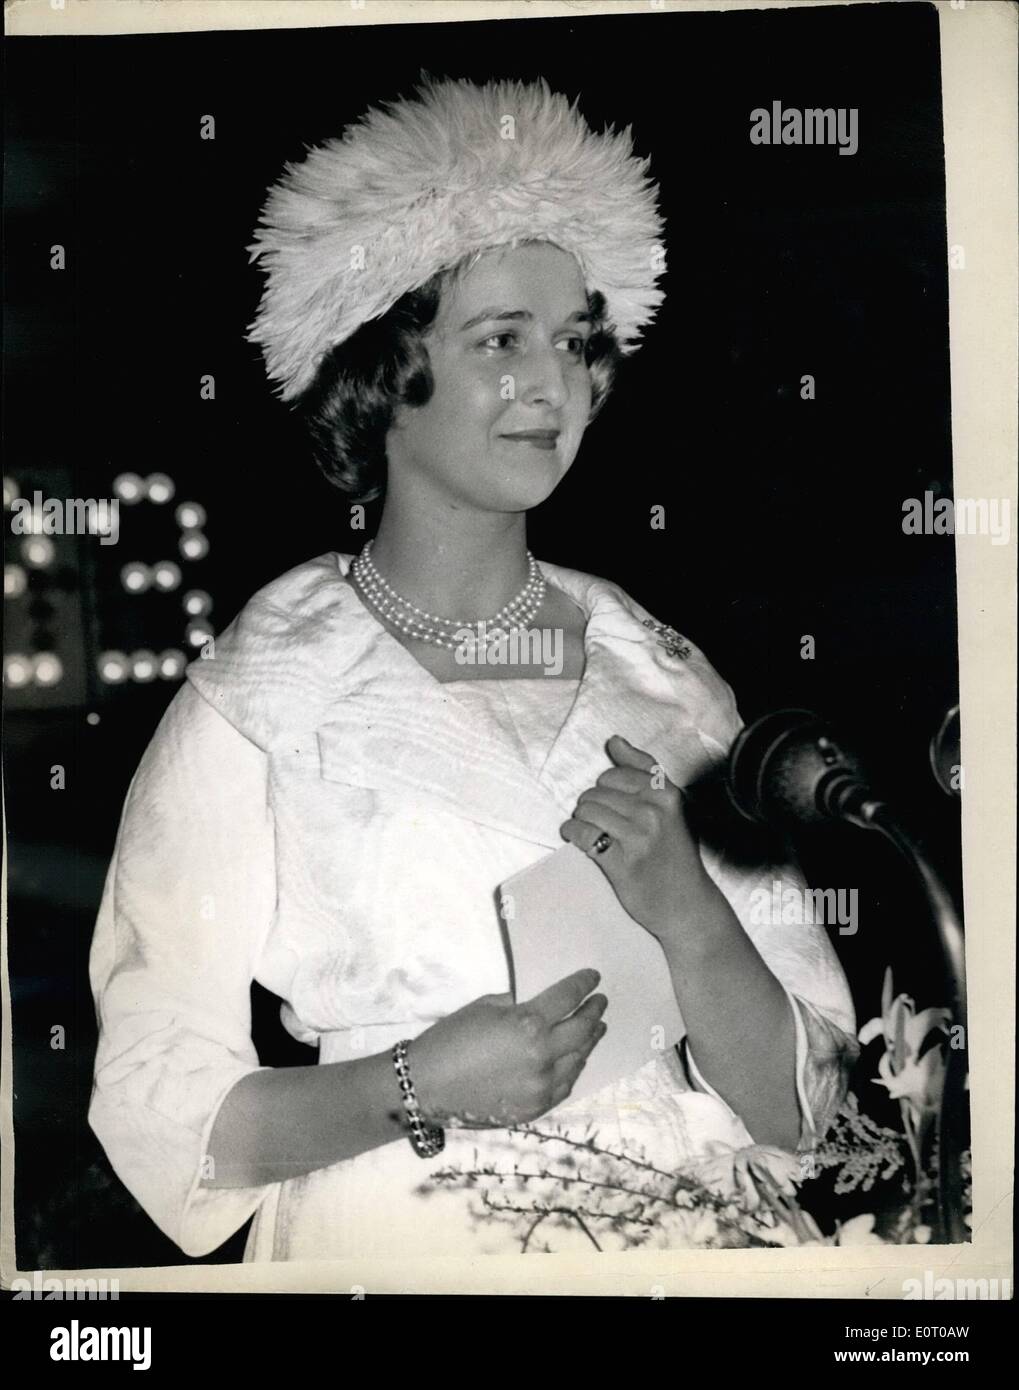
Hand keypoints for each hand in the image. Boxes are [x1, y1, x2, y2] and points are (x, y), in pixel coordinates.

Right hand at [409, 969, 607, 1127]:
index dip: (583, 984)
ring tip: (595, 1029)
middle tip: (599, 1002)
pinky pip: (564, 1085)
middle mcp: (542, 1056)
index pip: (568, 998)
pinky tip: (575, 1058)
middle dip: (593, 1012)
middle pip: (581, 1029)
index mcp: (528, 1024)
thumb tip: (538, 1005)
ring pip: (578, 1059)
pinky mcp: (535, 1107)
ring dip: (588, 1040)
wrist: (426, 1087)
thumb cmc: (450, 1039)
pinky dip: (573, 1068)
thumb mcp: (484, 1007)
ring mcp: (541, 1086)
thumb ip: (517, 1005)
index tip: (593, 977)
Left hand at [560, 734, 713, 937]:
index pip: (615, 773)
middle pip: (596, 791)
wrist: (686, 904)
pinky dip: (572, 834)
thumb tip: (614, 741)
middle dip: (592, 805)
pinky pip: (581, 834)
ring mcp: (638, 837)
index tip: (613, 805)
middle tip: (603, 822)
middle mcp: (654, 812)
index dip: (607, 789)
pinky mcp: (621, 862)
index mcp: (667, 794)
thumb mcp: (671, 806)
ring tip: (592, 831)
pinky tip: (578, 839)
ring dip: (581, 820)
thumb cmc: (675, 854)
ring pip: (586, 810)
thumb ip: (644, 770)